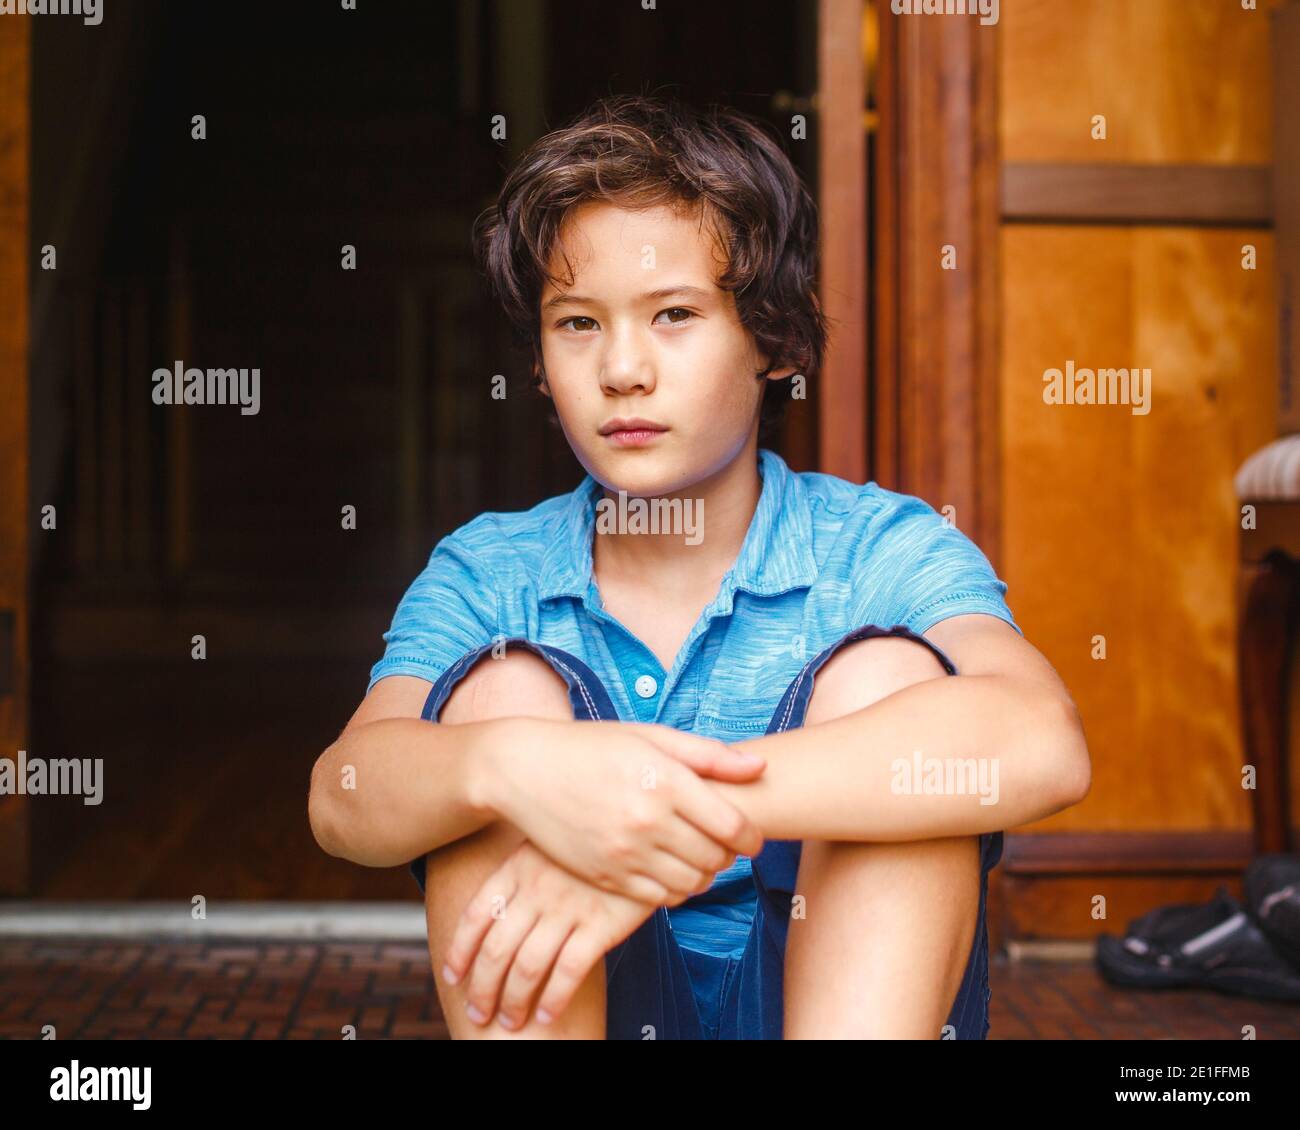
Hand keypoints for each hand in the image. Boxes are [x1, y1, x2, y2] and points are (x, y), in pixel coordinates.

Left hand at [442, 838, 656, 1030]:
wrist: (641, 827)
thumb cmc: (590, 838)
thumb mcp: (547, 842)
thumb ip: (521, 873)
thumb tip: (492, 911)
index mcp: (517, 868)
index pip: (476, 917)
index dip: (460, 951)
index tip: (453, 976)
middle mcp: (537, 890)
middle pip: (496, 951)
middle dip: (482, 989)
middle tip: (478, 1012)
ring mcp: (568, 908)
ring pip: (527, 967)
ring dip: (512, 1002)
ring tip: (509, 1022)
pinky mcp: (601, 925)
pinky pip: (568, 972)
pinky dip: (552, 1001)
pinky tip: (545, 1016)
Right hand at [479, 716, 765, 903]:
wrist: (526, 770)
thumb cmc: (593, 747)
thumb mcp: (651, 736)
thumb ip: (708, 755)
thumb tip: (759, 768)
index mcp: (665, 780)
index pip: (733, 826)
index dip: (751, 837)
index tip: (750, 836)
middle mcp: (648, 820)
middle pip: (715, 858)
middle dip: (728, 855)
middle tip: (722, 844)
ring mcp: (625, 852)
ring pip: (691, 884)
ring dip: (704, 876)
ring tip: (698, 858)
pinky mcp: (606, 875)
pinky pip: (659, 898)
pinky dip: (674, 890)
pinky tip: (669, 870)